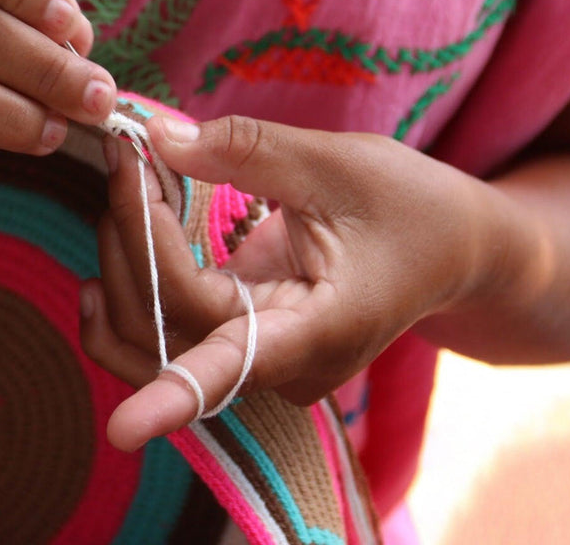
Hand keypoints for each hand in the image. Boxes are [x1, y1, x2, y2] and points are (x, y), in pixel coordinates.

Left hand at [80, 115, 504, 450]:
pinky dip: (132, 278)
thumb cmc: (413, 206)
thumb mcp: (337, 162)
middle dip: (132, 239)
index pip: (230, 367)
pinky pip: (166, 326)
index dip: (172, 397)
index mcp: (319, 331)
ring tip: (123, 182)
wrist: (454, 249)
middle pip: (169, 327)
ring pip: (153, 337)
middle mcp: (282, 364)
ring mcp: (259, 359)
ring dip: (120, 261)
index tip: (119, 432)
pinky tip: (114, 240)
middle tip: (126, 157)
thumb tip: (159, 137)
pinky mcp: (242, 341)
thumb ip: (245, 151)